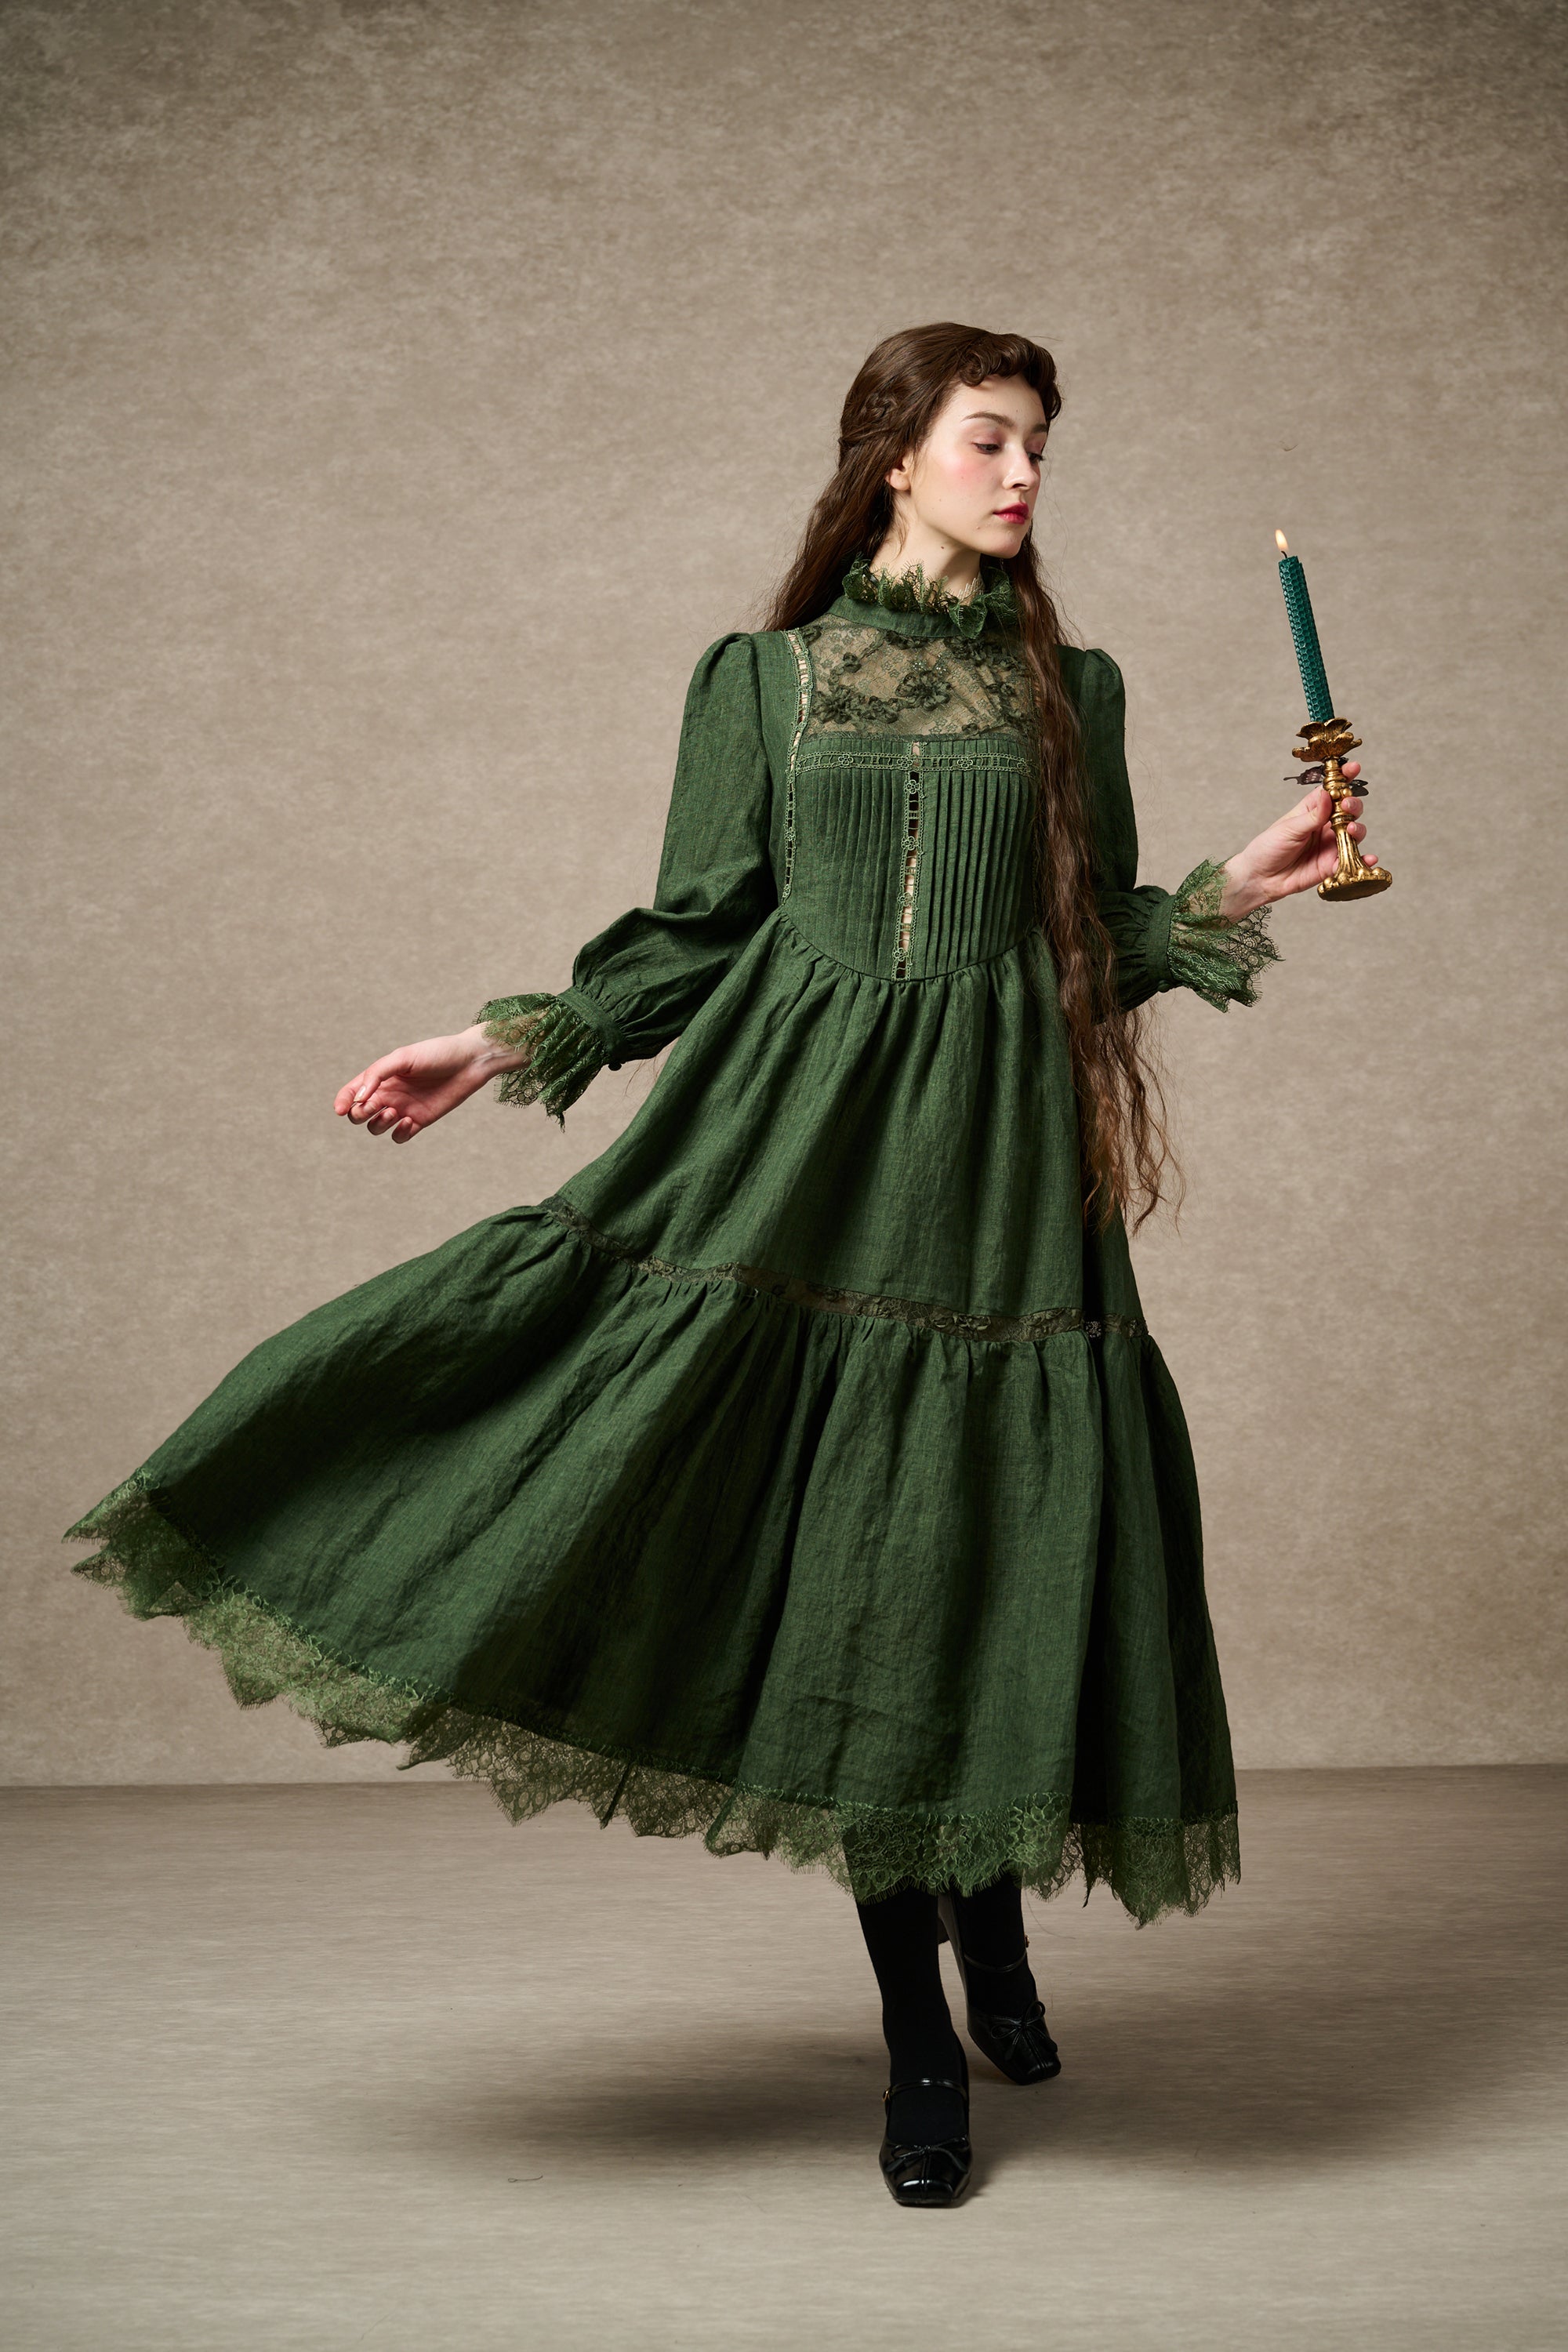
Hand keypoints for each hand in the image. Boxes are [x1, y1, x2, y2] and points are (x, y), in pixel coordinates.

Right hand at [334, 1023, 520, 1142]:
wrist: (470, 1062)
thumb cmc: (437, 1053)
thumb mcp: (404, 1057)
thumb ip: (378, 1073)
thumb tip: (360, 1096)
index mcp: (381, 1077)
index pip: (352, 1092)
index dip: (342, 1102)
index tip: (341, 1109)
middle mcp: (389, 1094)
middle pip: (359, 1114)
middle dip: (358, 1114)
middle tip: (373, 1107)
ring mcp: (403, 1108)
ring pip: (376, 1127)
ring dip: (378, 1124)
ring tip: (394, 1111)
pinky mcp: (420, 1121)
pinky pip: (399, 1136)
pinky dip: (398, 1133)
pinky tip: (408, 1121)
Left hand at [1219, 765, 1373, 918]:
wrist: (1259, 878)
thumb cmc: (1269, 847)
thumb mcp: (1289, 828)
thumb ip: (1312, 815)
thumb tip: (1327, 793)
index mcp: (1312, 809)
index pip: (1332, 790)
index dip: (1344, 778)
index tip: (1354, 768)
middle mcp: (1324, 825)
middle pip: (1349, 810)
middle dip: (1353, 805)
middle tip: (1347, 806)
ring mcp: (1330, 844)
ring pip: (1354, 833)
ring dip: (1357, 829)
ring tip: (1351, 829)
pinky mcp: (1331, 864)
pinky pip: (1351, 860)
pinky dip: (1363, 859)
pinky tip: (1369, 858)